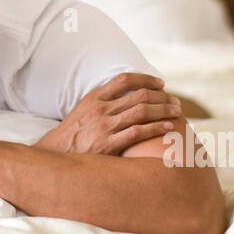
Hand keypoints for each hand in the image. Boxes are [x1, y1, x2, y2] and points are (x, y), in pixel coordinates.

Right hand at [37, 72, 181, 154]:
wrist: (56, 155)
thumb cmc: (72, 134)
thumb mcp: (83, 109)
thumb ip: (102, 100)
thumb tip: (126, 94)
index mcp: (94, 97)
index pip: (124, 79)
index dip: (146, 79)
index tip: (161, 83)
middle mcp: (101, 109)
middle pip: (139, 96)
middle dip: (162, 97)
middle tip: (175, 101)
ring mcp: (104, 126)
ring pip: (142, 112)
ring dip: (164, 111)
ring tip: (177, 112)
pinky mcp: (108, 144)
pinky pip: (138, 132)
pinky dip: (156, 128)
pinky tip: (168, 128)